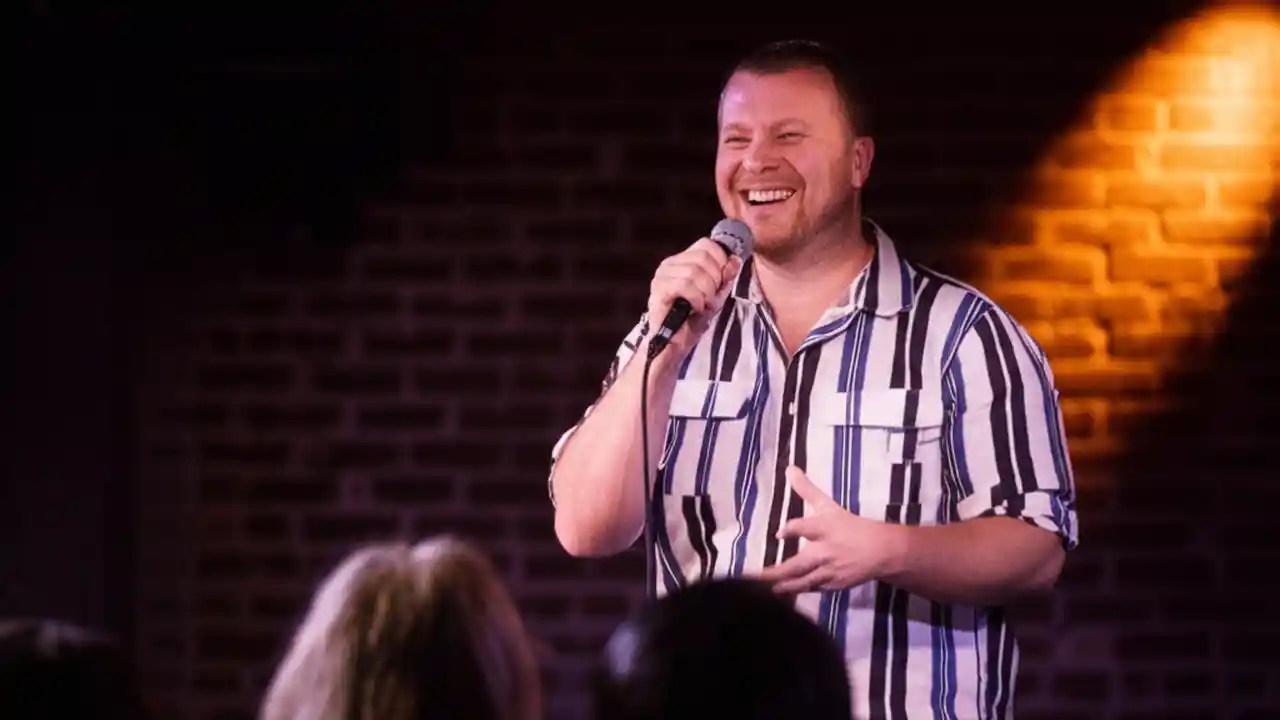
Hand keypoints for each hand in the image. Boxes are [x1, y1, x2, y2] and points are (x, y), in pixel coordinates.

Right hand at [647, 238, 742, 357]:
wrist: (675, 344)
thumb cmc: (692, 319)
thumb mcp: (716, 295)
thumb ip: (726, 277)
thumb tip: (736, 259)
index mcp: (683, 260)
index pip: (706, 244)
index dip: (721, 262)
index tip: (720, 282)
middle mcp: (670, 264)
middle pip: (703, 257)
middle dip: (715, 280)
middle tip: (710, 298)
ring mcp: (662, 276)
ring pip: (694, 271)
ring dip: (706, 293)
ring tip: (703, 306)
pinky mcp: (659, 290)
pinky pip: (684, 285)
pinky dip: (696, 298)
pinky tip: (695, 308)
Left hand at [756, 466, 905, 595]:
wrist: (880, 552)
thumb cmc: (850, 526)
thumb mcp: (828, 505)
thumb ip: (807, 489)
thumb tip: (789, 468)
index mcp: (824, 528)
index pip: (805, 528)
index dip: (792, 530)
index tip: (779, 534)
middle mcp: (825, 551)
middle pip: (799, 564)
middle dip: (777, 572)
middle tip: (757, 577)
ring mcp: (829, 571)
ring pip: (803, 581)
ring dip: (784, 586)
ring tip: (766, 590)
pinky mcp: (832, 585)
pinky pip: (812, 589)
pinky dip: (797, 591)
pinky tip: (782, 594)